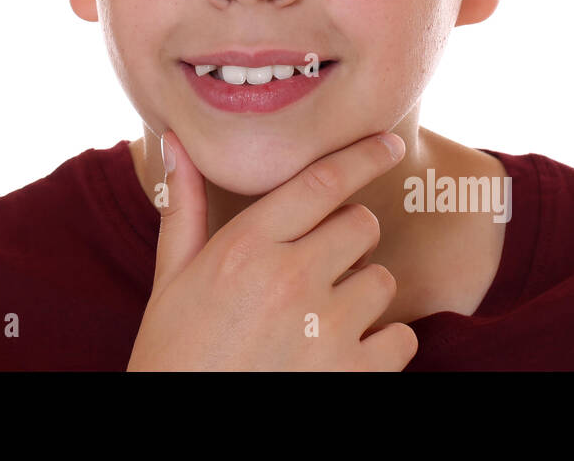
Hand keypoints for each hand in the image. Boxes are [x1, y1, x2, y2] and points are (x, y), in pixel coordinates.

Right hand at [127, 128, 417, 370]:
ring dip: (362, 295)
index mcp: (245, 248)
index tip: (389, 143)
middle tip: (319, 267)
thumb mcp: (171, 278)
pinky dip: (382, 345)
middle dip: (348, 239)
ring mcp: (326, 329)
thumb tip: (173, 142)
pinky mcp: (353, 375)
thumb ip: (183, 207)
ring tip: (320, 320)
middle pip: (360, 226)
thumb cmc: (174, 354)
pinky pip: (402, 338)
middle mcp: (290, 279)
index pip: (322, 182)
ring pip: (382, 281)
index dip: (363, 156)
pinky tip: (342, 354)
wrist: (184, 435)